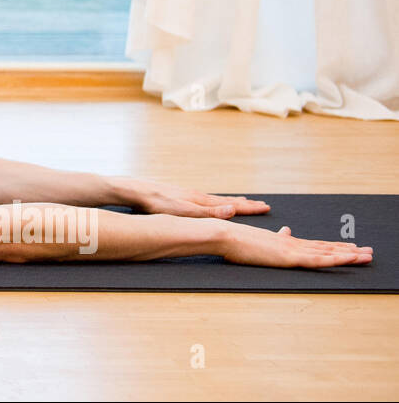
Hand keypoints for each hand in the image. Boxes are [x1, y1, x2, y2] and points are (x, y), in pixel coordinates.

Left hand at [116, 178, 270, 218]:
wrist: (136, 190)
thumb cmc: (158, 202)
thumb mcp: (184, 211)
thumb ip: (208, 212)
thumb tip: (233, 209)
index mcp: (201, 201)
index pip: (231, 205)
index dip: (249, 208)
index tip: (266, 207)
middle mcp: (197, 196)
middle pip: (227, 201)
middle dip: (245, 204)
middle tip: (262, 205)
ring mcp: (188, 195)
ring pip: (216, 199)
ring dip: (232, 202)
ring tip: (243, 202)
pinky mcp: (179, 196)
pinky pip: (204, 199)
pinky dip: (216, 202)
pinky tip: (211, 203)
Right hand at [218, 222, 371, 268]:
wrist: (224, 234)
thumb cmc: (234, 240)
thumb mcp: (256, 240)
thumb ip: (273, 238)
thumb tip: (286, 230)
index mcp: (284, 241)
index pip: (314, 244)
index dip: (333, 246)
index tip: (348, 246)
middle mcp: (292, 243)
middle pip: (326, 247)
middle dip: (348, 250)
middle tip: (368, 250)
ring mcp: (291, 249)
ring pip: (327, 253)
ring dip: (349, 254)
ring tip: (367, 255)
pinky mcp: (288, 256)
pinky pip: (318, 260)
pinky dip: (336, 259)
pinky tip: (349, 259)